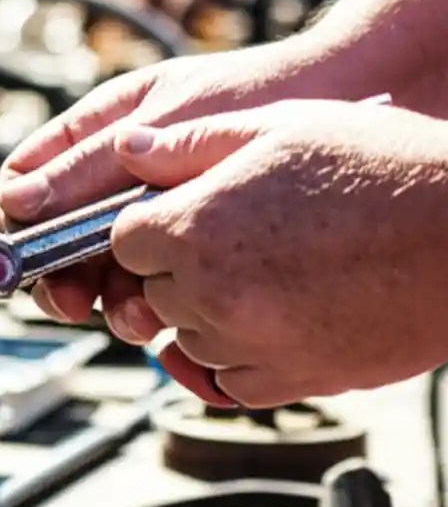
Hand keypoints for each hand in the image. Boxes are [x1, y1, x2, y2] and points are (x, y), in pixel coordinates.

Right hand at [0, 38, 377, 344]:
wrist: (348, 100)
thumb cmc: (251, 95)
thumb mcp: (160, 125)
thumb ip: (88, 168)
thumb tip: (15, 205)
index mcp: (95, 133)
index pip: (24, 180)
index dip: (13, 222)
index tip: (19, 256)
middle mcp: (115, 178)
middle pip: (53, 238)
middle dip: (56, 276)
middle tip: (72, 301)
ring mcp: (149, 214)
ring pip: (97, 271)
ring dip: (102, 300)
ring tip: (132, 312)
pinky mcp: (186, 249)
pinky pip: (144, 286)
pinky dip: (143, 306)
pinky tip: (163, 317)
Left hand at [107, 100, 447, 405]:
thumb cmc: (384, 166)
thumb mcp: (282, 125)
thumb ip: (190, 143)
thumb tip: (126, 148)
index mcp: (197, 227)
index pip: (123, 238)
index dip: (152, 221)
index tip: (186, 209)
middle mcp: (213, 294)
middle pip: (154, 290)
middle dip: (179, 265)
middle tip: (239, 235)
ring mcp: (252, 344)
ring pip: (189, 338)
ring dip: (209, 311)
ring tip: (272, 269)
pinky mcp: (294, 381)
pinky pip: (232, 381)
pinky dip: (242, 354)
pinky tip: (283, 312)